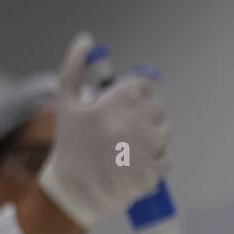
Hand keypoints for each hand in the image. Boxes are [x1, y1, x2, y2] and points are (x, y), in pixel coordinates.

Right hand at [38, 32, 170, 228]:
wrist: (70, 193)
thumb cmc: (69, 147)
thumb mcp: (66, 104)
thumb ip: (74, 69)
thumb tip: (85, 40)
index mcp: (120, 99)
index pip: (146, 87)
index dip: (137, 101)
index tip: (124, 114)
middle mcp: (136, 120)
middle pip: (158, 112)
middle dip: (145, 124)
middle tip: (122, 140)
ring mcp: (146, 146)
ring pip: (164, 136)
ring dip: (151, 145)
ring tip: (126, 156)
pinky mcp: (152, 171)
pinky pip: (166, 161)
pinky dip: (155, 166)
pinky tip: (134, 169)